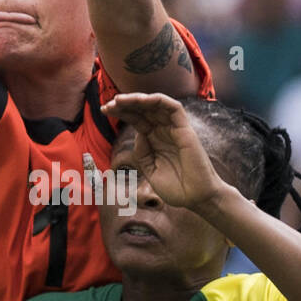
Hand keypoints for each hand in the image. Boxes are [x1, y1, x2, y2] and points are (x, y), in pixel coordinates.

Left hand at [101, 93, 225, 213]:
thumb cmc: (176, 188)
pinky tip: (142, 100)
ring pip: (155, 105)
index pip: (136, 119)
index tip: (103, 110)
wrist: (197, 200)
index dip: (120, 112)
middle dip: (124, 104)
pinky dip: (158, 100)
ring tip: (119, 101)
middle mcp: (163, 131)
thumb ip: (142, 152)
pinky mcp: (185, 130)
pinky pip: (173, 108)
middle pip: (142, 109)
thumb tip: (138, 135)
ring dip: (137, 100)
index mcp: (154, 139)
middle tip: (107, 105)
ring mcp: (174, 129)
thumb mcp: (150, 169)